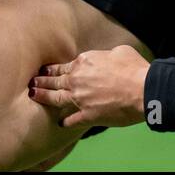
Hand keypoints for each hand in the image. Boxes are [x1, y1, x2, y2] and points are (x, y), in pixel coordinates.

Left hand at [29, 45, 149, 129]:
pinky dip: (65, 121)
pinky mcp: (87, 115)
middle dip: (42, 81)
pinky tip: (60, 123)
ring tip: (34, 96)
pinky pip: (71, 119)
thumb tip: (105, 59)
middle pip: (54, 81)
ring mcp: (80, 98)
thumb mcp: (119, 51)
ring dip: (44, 97)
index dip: (52, 69)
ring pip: (56, 98)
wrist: (142, 89)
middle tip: (32, 82)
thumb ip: (105, 55)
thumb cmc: (134, 68)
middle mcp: (77, 79)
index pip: (63, 66)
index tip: (45, 70)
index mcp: (84, 62)